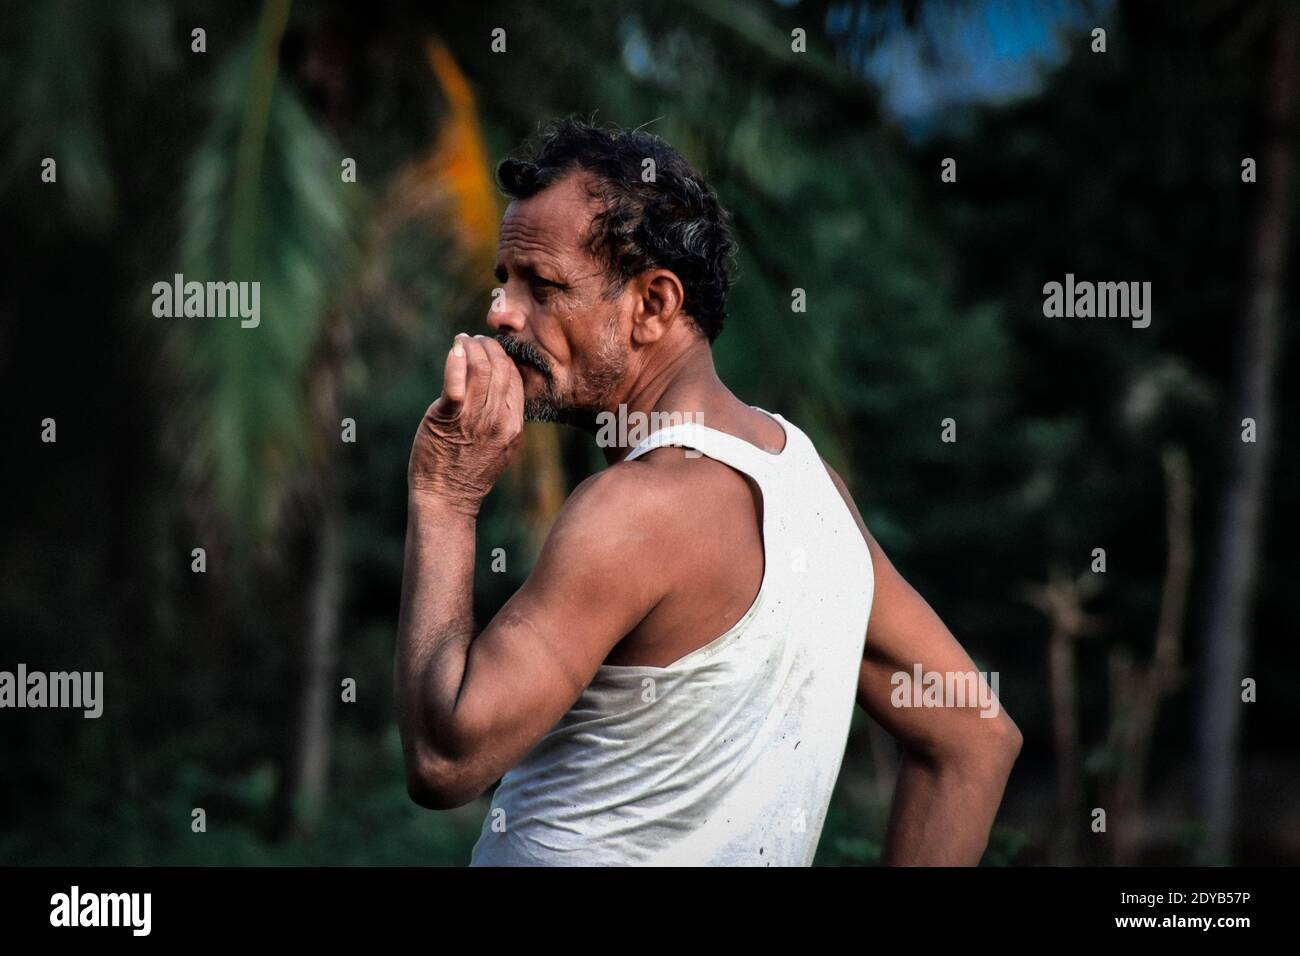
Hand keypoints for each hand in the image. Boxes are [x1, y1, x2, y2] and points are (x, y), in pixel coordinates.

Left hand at [408, 333, 524, 513]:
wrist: (447, 499)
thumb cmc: (470, 472)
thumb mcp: (501, 445)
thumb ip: (504, 416)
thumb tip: (499, 385)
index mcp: (514, 424)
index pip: (515, 377)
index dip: (503, 356)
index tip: (489, 349)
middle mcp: (497, 420)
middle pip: (499, 367)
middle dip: (487, 346)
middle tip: (474, 340)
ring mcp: (473, 419)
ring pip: (480, 368)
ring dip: (470, 347)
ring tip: (461, 341)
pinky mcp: (447, 419)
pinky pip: (456, 382)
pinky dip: (455, 361)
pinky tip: (454, 349)